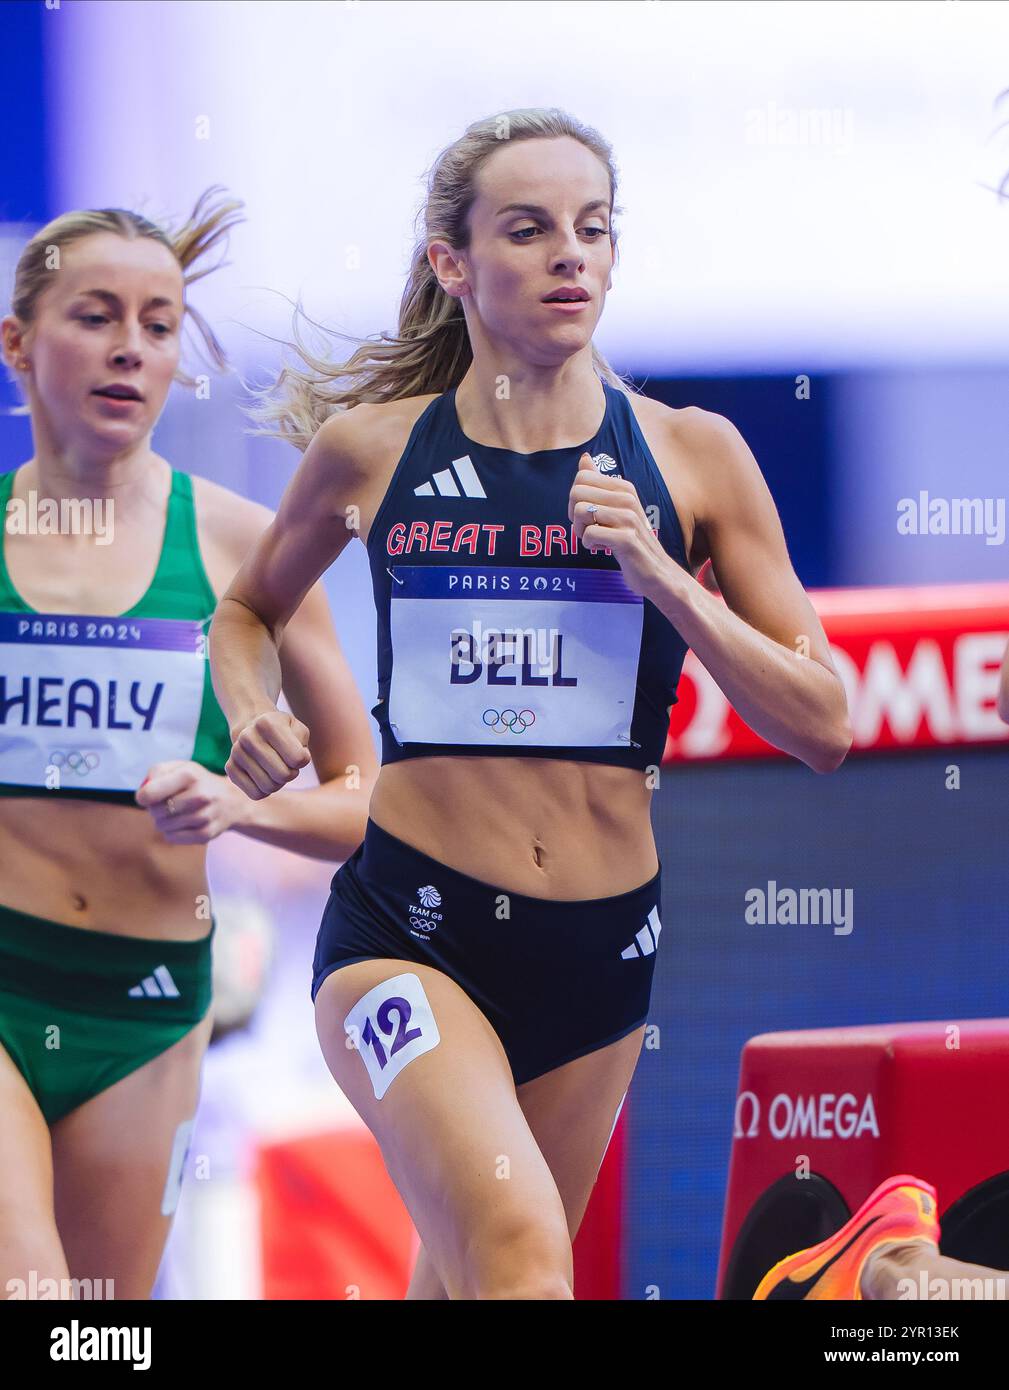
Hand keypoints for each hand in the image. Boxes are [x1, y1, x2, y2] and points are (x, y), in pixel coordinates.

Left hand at [135, 761, 251, 843]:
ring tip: (174, 813)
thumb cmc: (198, 782)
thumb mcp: (181, 768)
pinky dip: (171, 832)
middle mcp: (200, 795)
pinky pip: (172, 837)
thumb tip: (143, 794)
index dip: (142, 797)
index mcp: (190, 775)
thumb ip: (157, 772)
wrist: (231, 801)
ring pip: (162, 826)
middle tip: (165, 804)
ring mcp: (205, 816)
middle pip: (155, 811)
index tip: (146, 797)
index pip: (150, 793)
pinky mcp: (206, 834)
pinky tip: (181, 824)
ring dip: (162, 821)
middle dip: (154, 809)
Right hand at [226, 709, 311, 799]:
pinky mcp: (230, 768)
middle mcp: (248, 737)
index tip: (298, 752)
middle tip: (287, 764)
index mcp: (267, 724)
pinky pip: (256, 794)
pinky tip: (264, 775)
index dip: (303, 760)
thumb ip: (302, 741)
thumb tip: (295, 762)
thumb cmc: (282, 732)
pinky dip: (265, 790)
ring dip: (278, 783)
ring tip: (275, 768)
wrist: (251, 728)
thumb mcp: (298, 729)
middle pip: (283, 775)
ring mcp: (236, 753)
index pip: (298, 758)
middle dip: (291, 773)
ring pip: (269, 787)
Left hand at [568, 452, 670, 598]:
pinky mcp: (626, 539)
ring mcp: (628, 518)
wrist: (657, 572)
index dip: (576, 498)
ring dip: (581, 531)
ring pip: (581, 512)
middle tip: (588, 528)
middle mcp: (628, 499)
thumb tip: (585, 458)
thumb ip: (599, 484)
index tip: (587, 514)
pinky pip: (589, 534)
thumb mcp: (616, 508)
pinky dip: (588, 544)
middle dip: (574, 514)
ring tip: (596, 539)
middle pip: (576, 493)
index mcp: (624, 488)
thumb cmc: (631, 540)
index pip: (582, 477)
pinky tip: (602, 548)